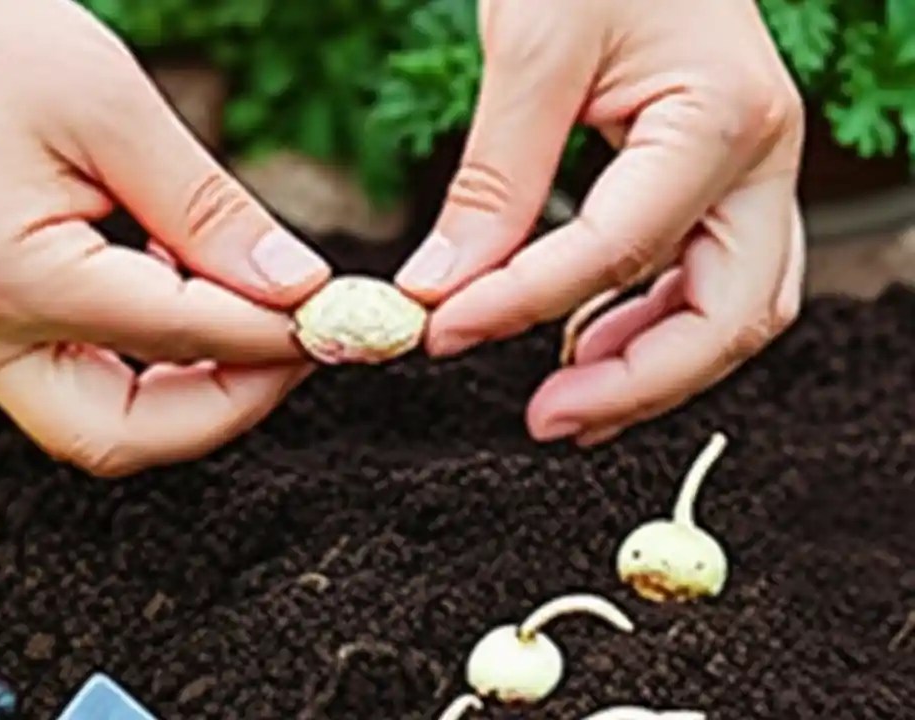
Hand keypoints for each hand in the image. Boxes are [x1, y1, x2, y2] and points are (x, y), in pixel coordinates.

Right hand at [0, 0, 330, 476]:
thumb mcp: (118, 111)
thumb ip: (212, 217)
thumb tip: (298, 291)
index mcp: (7, 278)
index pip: (176, 339)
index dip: (273, 336)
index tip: (342, 318)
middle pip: (121, 438)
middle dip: (226, 405)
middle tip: (299, 347)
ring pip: (103, 423)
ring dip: (193, 387)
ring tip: (257, 316)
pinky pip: (82, 380)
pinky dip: (153, 361)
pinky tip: (193, 297)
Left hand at [395, 0, 805, 445]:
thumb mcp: (529, 48)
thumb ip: (493, 180)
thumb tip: (440, 292)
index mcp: (723, 117)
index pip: (620, 248)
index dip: (523, 303)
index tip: (440, 332)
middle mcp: (762, 156)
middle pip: (729, 314)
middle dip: (635, 384)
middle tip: (543, 421)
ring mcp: (753, 170)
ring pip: (732, 309)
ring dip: (652, 369)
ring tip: (563, 400)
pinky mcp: (722, 177)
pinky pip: (709, 278)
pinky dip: (652, 324)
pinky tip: (586, 345)